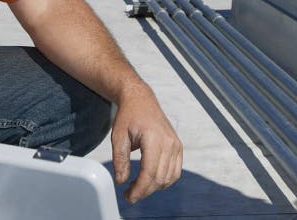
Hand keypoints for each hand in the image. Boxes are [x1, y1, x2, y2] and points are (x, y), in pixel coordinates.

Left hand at [111, 84, 181, 203]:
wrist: (141, 100)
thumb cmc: (129, 115)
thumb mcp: (118, 136)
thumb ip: (120, 160)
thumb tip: (122, 181)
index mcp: (154, 138)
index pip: (149, 172)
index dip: (139, 189)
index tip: (129, 197)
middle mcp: (169, 142)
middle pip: (160, 178)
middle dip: (145, 191)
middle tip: (130, 195)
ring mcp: (176, 144)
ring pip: (169, 177)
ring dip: (154, 187)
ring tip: (139, 187)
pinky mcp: (178, 146)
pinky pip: (176, 171)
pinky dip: (165, 180)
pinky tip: (151, 181)